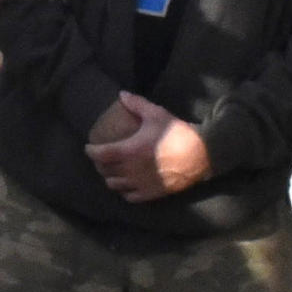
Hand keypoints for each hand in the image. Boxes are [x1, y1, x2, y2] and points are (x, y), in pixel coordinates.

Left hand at [85, 95, 210, 202]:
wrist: (202, 154)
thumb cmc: (177, 133)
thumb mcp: (157, 114)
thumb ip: (137, 104)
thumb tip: (122, 94)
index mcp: (130, 151)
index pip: (100, 154)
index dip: (91, 151)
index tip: (89, 147)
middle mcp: (132, 170)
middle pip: (105, 171)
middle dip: (99, 164)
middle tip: (101, 157)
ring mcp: (141, 184)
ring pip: (114, 185)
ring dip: (110, 177)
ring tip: (112, 170)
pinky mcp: (152, 193)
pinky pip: (130, 197)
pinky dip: (124, 191)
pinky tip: (126, 184)